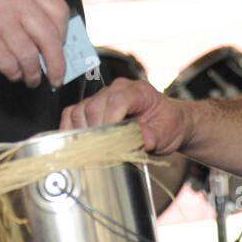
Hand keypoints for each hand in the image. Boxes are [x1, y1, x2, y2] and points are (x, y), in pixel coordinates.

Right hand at [0, 0, 68, 86]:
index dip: (63, 33)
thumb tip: (50, 31)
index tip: (61, 46)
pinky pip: (7, 62)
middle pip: (49, 35)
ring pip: (29, 53)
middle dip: (56, 61)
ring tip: (31, 78)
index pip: (58, 9)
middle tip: (57, 74)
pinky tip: (13, 74)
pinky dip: (13, 72)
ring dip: (33, 71)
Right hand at [60, 78, 190, 154]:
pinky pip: (72, 113)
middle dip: (96, 132)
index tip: (109, 143)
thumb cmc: (168, 124)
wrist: (169, 122)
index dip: (109, 121)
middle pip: (94, 106)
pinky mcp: (92, 106)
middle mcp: (117, 89)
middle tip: (102, 153)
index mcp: (139, 91)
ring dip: (83, 133)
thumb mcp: (167, 132)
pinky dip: (72, 129)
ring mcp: (102, 96)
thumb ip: (154, 135)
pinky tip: (80, 143)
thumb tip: (141, 139)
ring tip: (94, 150)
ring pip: (80, 110)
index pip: (117, 101)